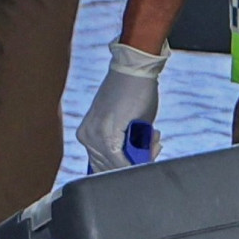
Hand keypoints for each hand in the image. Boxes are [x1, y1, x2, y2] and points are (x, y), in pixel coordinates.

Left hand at [77, 41, 167, 172]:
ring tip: (152, 136)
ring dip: (143, 156)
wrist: (134, 70)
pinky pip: (123, 163)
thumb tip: (132, 166)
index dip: (125, 167)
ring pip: (119, 168)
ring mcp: (94, 138)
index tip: (143, 156)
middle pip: (111, 169)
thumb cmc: (132, 94)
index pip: (102, 167)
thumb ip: (124, 147)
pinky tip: (151, 140)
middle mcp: (85, 138)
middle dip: (137, 161)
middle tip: (152, 144)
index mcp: (86, 135)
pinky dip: (141, 157)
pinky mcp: (107, 136)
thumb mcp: (125, 125)